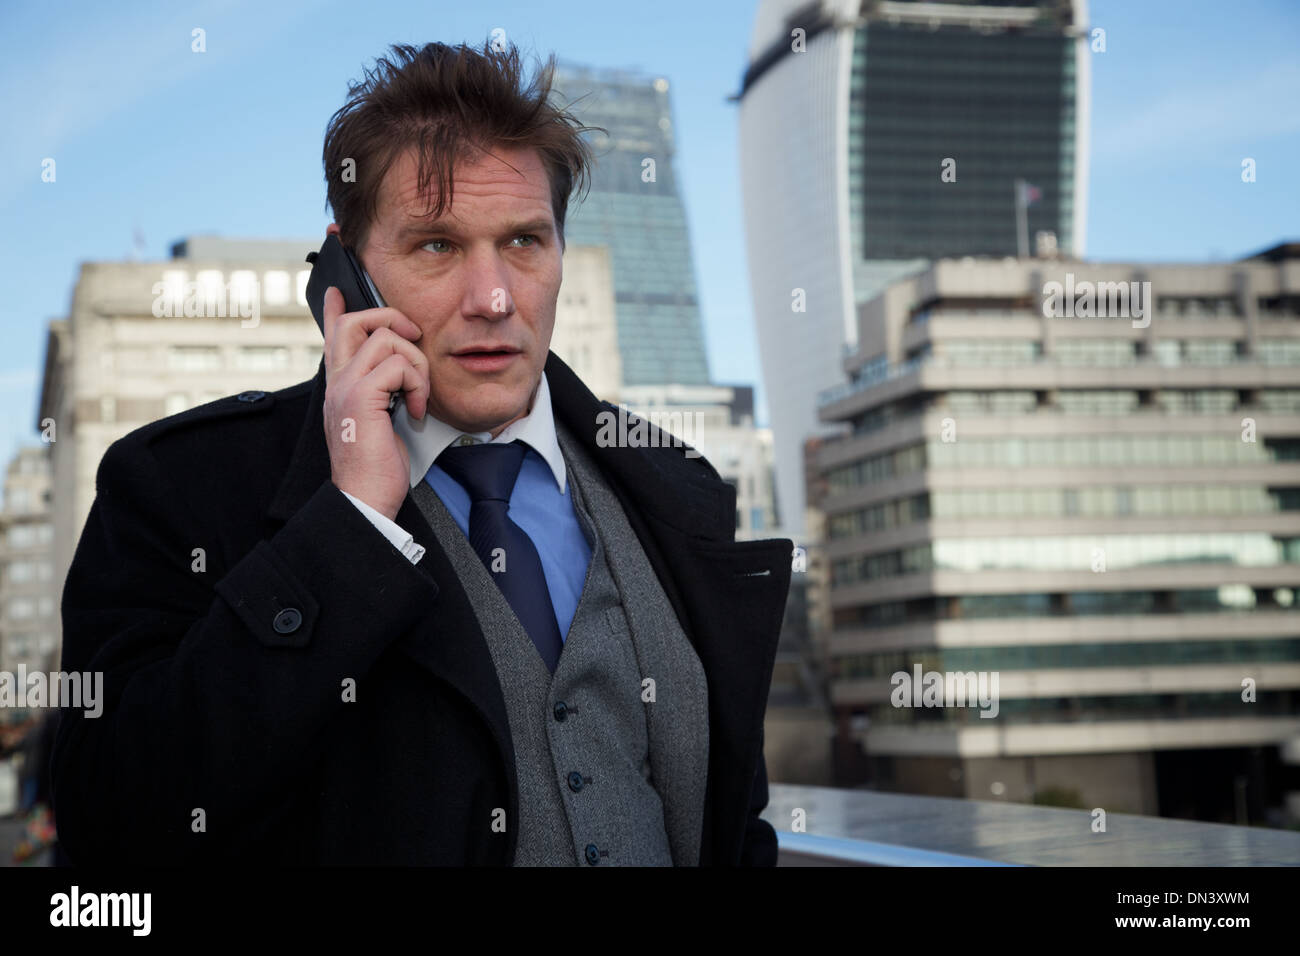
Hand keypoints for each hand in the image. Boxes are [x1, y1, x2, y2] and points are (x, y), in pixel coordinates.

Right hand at [321, 286, 428, 520]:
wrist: (364, 497)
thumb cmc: (375, 468)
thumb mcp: (379, 422)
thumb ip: (382, 395)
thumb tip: (397, 379)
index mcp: (339, 386)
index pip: (332, 338)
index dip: (334, 311)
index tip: (335, 291)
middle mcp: (337, 382)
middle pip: (354, 322)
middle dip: (391, 319)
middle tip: (414, 338)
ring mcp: (346, 387)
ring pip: (384, 339)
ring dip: (416, 364)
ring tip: (419, 397)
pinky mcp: (361, 397)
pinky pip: (397, 365)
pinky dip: (417, 385)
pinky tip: (417, 412)